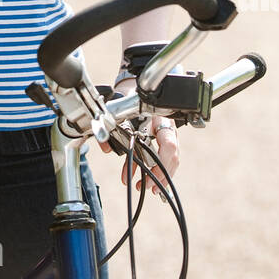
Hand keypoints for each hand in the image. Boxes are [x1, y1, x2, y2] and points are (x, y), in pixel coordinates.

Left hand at [96, 78, 178, 198]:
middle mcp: (168, 129)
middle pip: (173, 156)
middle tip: (148, 186)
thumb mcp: (122, 111)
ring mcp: (168, 136)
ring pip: (170, 160)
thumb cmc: (132, 100)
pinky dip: (156, 172)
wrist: (137, 91)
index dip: (163, 162)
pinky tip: (146, 182)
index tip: (153, 175)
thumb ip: (112, 129)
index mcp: (160, 119)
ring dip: (159, 176)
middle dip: (161, 174)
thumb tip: (106, 148)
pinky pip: (164, 159)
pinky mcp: (163, 142)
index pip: (169, 143)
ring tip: (147, 188)